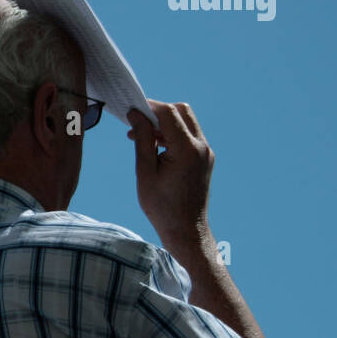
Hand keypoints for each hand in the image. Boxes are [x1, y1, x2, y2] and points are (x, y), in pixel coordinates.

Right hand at [126, 100, 214, 245]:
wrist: (186, 230)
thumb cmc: (162, 206)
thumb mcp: (145, 171)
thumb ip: (142, 139)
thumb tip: (135, 114)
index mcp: (186, 150)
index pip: (169, 113)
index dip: (149, 107)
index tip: (131, 111)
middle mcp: (201, 147)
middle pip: (182, 111)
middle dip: (158, 112)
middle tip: (137, 123)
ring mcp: (205, 153)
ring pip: (186, 122)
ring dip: (164, 124)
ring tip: (141, 138)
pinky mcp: (204, 159)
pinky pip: (189, 137)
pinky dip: (172, 135)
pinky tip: (155, 148)